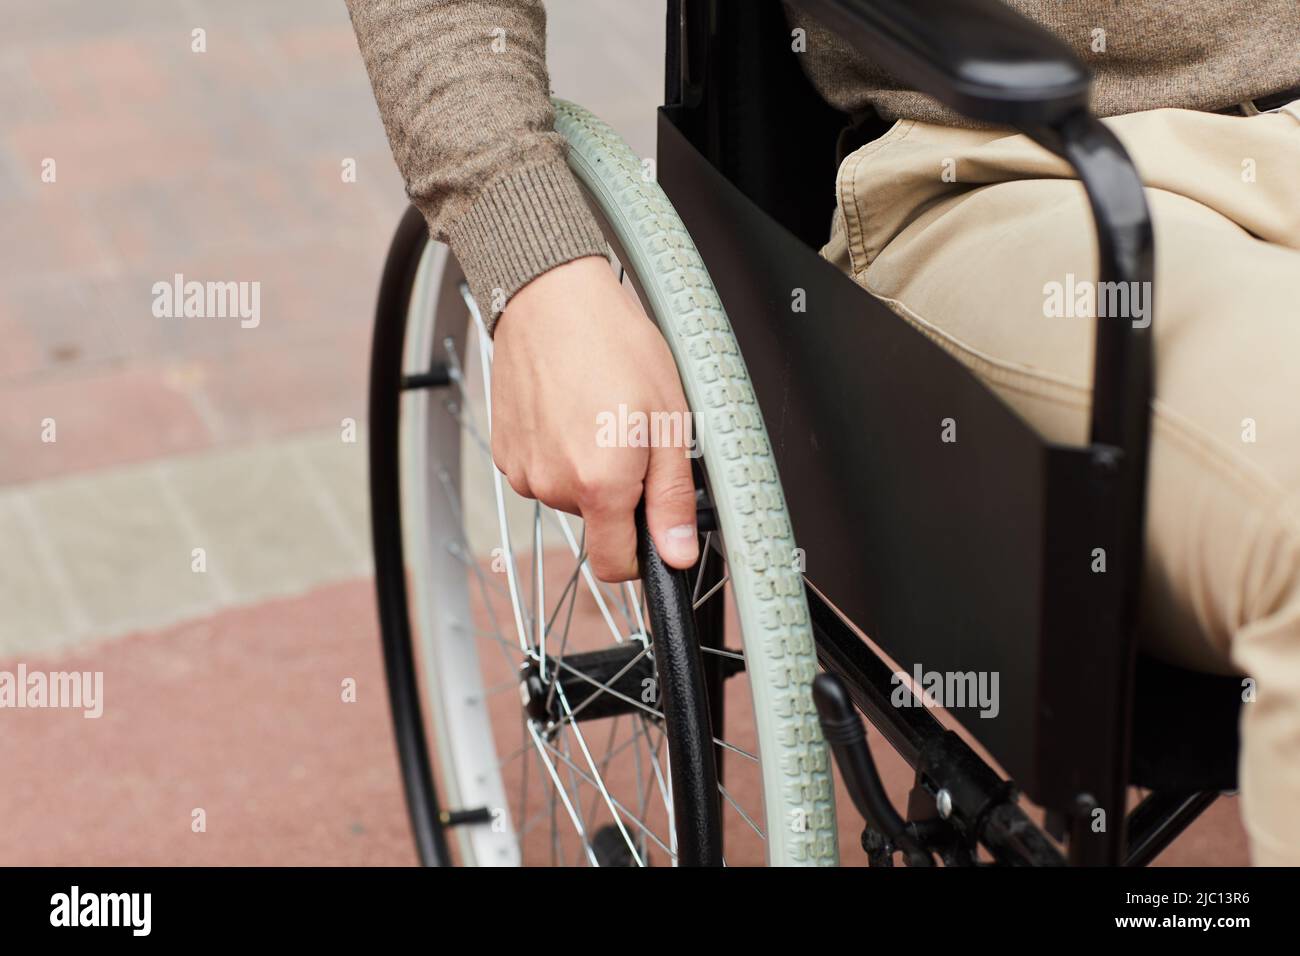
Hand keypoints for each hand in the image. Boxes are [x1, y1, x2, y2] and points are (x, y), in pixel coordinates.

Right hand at [490, 256, 698, 581]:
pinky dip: (560, 452)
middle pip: (596, 522)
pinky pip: (542, 472)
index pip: (615, 566)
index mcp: (599, 484)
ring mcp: (523, 470)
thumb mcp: (669, 420)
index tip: (654, 529)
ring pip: (568, 496)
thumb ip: (672, 497)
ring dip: (587, 470)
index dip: (642, 555)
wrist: (552, 298)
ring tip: (598, 414)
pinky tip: (570, 411)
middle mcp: (553, 486)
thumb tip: (678, 553)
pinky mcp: (504, 452)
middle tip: (632, 435)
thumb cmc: (615, 346)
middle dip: (619, 492)